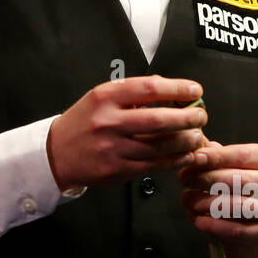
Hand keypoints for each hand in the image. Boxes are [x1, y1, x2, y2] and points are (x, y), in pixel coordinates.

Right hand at [46, 75, 207, 190]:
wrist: (56, 153)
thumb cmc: (84, 122)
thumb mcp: (100, 98)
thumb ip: (132, 93)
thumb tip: (169, 88)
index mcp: (105, 97)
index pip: (149, 88)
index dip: (177, 89)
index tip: (195, 90)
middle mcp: (108, 121)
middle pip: (158, 119)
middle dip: (187, 118)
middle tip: (202, 116)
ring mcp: (112, 148)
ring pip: (159, 145)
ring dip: (185, 141)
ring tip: (198, 137)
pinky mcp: (116, 170)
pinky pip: (153, 165)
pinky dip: (174, 160)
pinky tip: (185, 155)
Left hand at [178, 141, 257, 257]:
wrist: (257, 217)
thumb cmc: (241, 182)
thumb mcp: (232, 163)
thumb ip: (216, 154)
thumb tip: (196, 146)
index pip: (243, 155)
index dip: (216, 157)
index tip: (194, 157)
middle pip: (239, 180)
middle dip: (206, 178)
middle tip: (184, 178)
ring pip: (238, 206)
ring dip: (206, 203)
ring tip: (187, 199)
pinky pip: (239, 230)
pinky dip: (215, 226)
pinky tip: (197, 219)